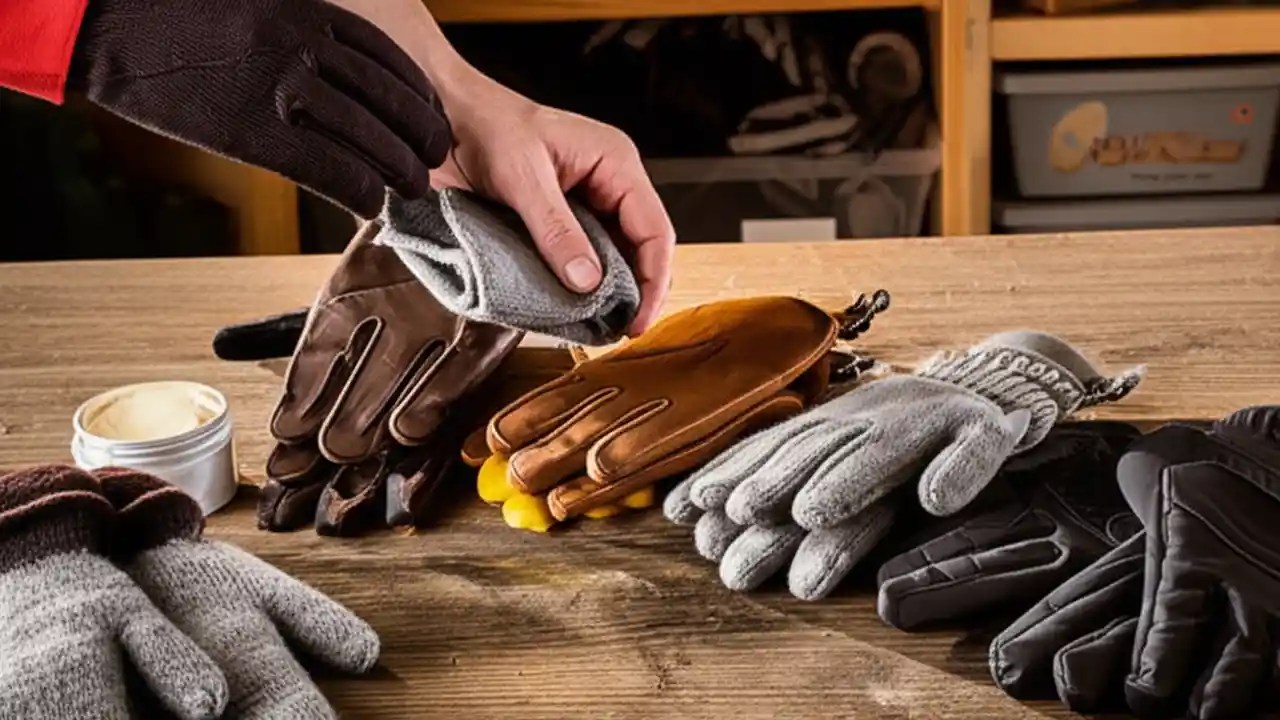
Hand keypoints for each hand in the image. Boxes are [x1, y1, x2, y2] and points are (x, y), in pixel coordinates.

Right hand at [68, 0, 451, 217]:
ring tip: (410, 189)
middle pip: (391, 103)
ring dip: (400, 172)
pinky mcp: (255, 132)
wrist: (107, 13)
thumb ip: (297, 27)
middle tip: (431, 160)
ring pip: (369, 140)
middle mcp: (306, 47)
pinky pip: (331, 169)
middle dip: (421, 137)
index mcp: (311, 12)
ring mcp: (282, 89)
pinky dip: (362, 191)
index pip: (390, 62)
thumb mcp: (255, 6)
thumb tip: (325, 58)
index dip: (417, 97)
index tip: (427, 117)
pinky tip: (373, 205)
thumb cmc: (175, 8)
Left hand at [321, 0, 674, 333]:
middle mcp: (608, 184)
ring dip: (605, 291)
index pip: (654, 229)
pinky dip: (578, 284)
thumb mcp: (522, 178)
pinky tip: (571, 306)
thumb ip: (556, 230)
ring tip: (596, 326)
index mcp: (614, 162)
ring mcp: (585, 203)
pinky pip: (580, 257)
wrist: (442, 117)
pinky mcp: (558, 220)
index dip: (653, 279)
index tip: (637, 320)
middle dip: (634, 291)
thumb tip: (588, 282)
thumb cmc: (484, 126)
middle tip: (619, 331)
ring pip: (612, 257)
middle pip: (639, 247)